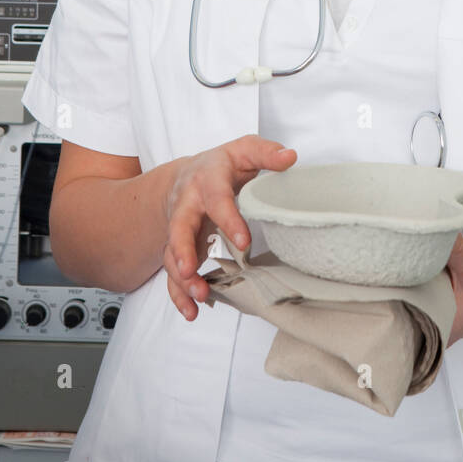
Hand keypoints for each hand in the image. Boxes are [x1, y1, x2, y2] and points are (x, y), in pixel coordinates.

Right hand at [163, 135, 296, 320]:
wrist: (187, 174)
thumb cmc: (222, 165)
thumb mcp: (244, 150)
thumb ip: (266, 153)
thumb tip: (291, 157)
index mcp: (207, 179)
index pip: (216, 199)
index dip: (228, 219)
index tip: (244, 242)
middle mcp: (187, 204)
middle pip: (179, 227)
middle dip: (182, 250)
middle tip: (190, 271)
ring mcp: (179, 227)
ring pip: (171, 253)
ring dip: (182, 277)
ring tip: (200, 297)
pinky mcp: (177, 248)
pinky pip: (172, 272)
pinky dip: (178, 293)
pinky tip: (191, 311)